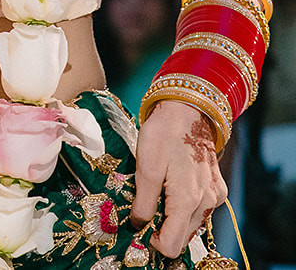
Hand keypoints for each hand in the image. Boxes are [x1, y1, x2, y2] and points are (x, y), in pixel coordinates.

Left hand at [130, 99, 227, 257]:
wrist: (188, 111)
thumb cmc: (163, 135)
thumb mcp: (145, 167)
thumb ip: (143, 201)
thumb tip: (137, 225)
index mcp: (187, 200)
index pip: (173, 244)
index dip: (153, 241)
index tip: (138, 227)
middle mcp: (207, 203)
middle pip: (182, 235)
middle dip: (162, 229)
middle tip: (143, 210)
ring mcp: (215, 196)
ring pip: (191, 223)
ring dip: (172, 218)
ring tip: (155, 195)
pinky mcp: (217, 188)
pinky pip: (199, 209)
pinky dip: (183, 207)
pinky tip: (170, 188)